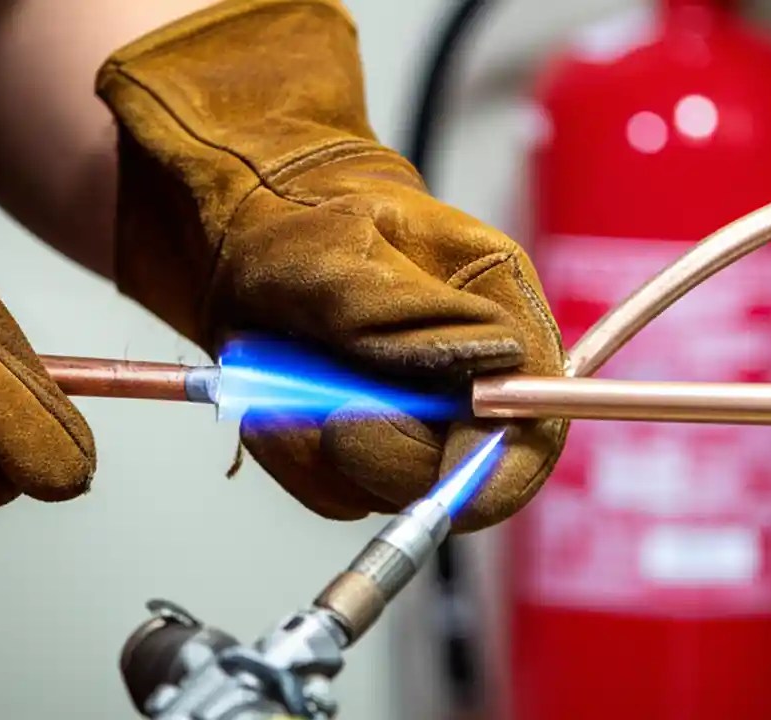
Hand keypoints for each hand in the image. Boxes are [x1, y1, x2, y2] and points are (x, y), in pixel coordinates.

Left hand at [96, 0, 566, 530]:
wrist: (237, 232)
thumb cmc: (301, 219)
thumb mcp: (348, 250)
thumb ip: (412, 313)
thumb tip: (488, 363)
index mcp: (498, 317)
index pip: (532, 426)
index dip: (490, 469)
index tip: (421, 462)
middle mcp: (466, 382)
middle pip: (456, 476)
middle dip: (379, 456)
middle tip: (323, 413)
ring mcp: (414, 422)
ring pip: (383, 492)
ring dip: (317, 451)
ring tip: (279, 381)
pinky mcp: (363, 449)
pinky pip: (334, 491)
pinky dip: (292, 456)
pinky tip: (271, 402)